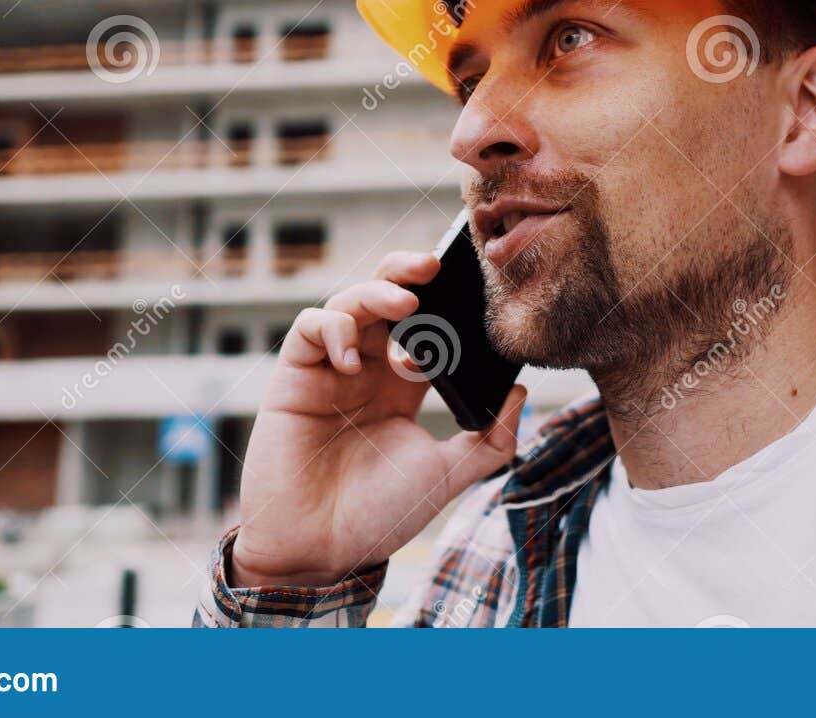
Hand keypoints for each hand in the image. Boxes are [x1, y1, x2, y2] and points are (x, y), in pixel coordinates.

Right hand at [229, 251, 526, 588]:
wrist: (319, 550)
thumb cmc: (377, 516)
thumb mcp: (445, 476)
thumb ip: (488, 440)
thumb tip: (521, 396)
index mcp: (402, 388)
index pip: (426, 328)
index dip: (445, 311)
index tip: (469, 309)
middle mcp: (367, 371)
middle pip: (386, 299)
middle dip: (407, 273)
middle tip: (433, 265)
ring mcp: (330, 371)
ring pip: (349, 303)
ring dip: (376, 293)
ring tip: (404, 305)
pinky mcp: (294, 377)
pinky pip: (309, 330)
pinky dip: (333, 330)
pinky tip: (351, 361)